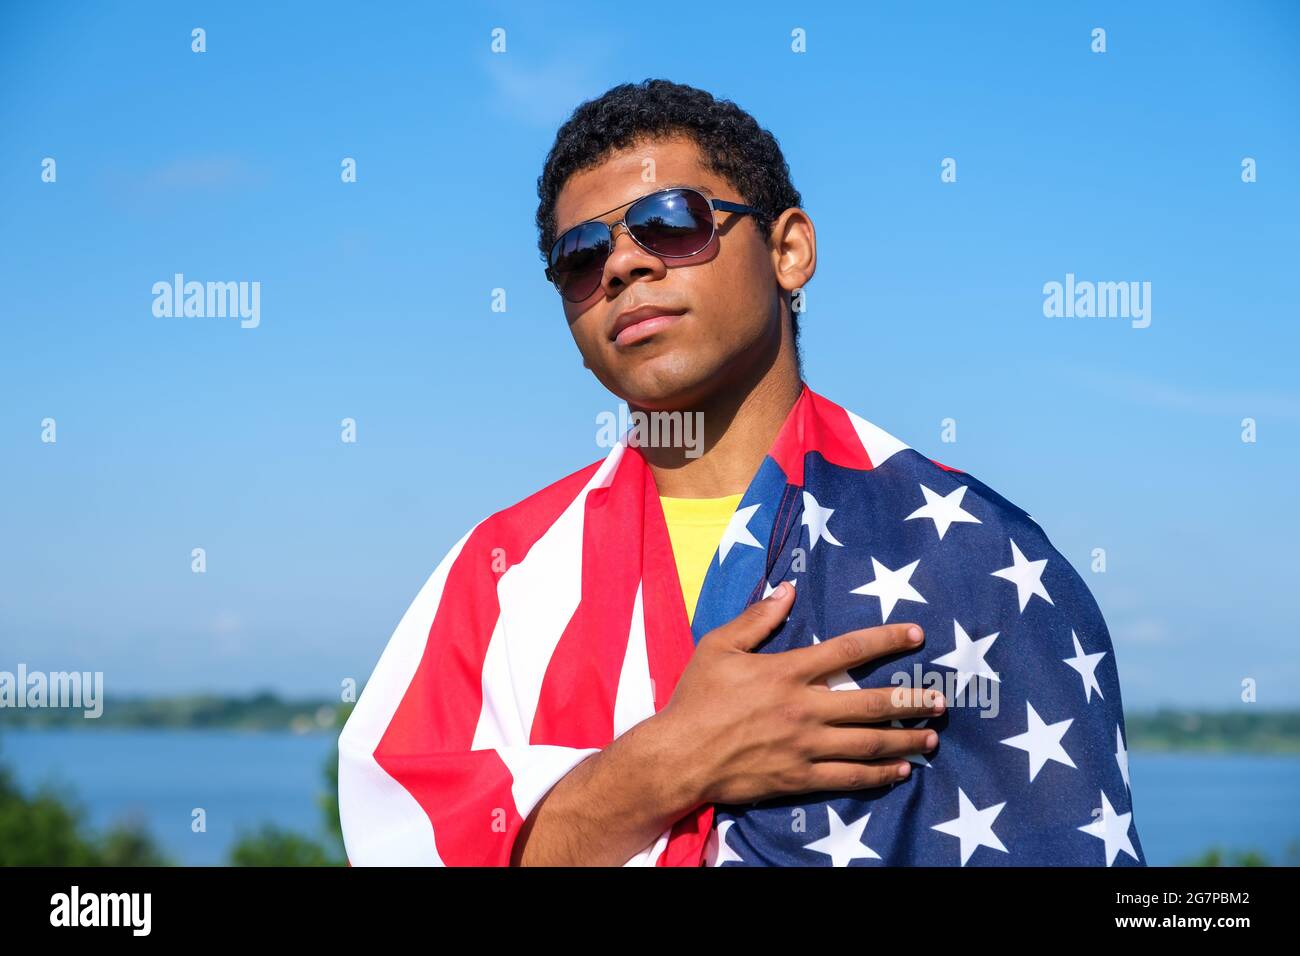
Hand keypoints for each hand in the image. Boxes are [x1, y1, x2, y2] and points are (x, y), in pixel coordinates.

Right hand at [656, 581, 943, 806]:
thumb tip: (788, 591)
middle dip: (911, 700)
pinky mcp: (798, 777)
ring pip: (867, 743)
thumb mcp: (718, 646)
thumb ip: (757, 619)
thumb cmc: (696, 697)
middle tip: (941, 700)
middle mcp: (804, 708)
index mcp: (787, 671)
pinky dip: (877, 775)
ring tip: (931, 737)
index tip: (917, 634)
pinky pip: (847, 778)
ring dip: (904, 739)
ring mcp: (804, 746)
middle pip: (871, 703)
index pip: (849, 650)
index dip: (887, 640)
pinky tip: (899, 771)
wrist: (679, 755)